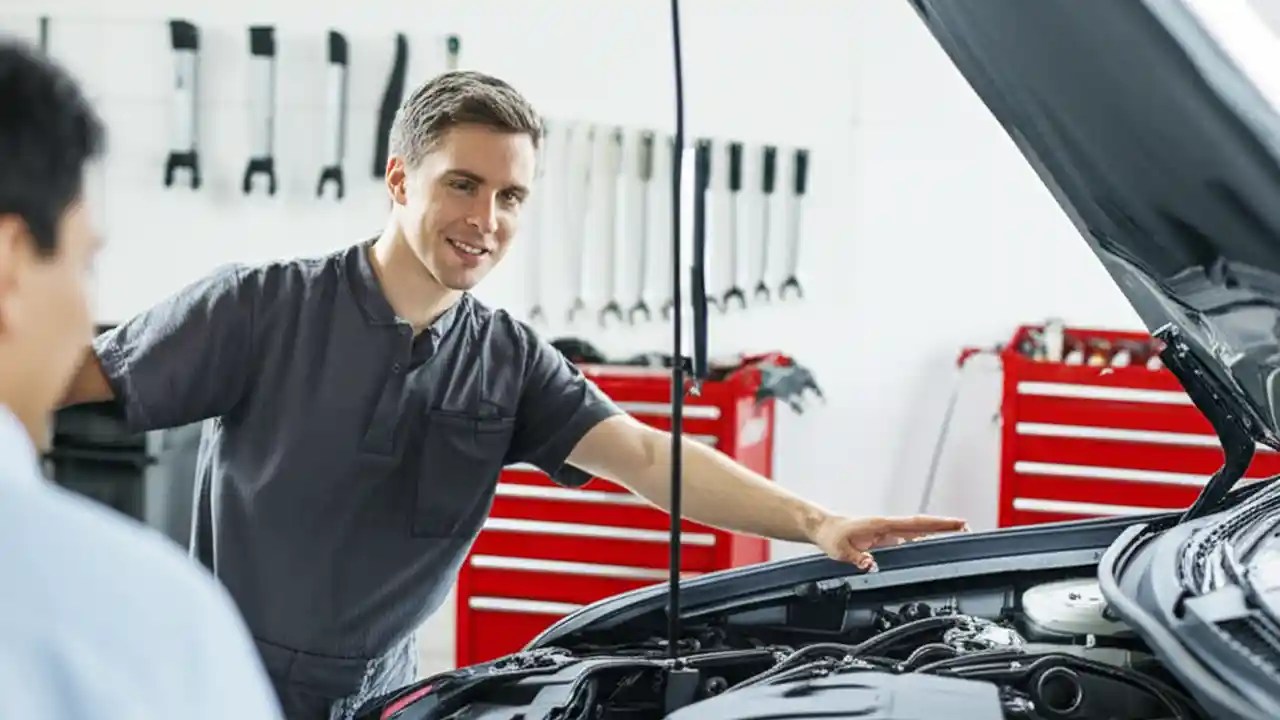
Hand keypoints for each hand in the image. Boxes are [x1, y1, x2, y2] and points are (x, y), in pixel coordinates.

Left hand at [811, 514, 968, 570]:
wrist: (823, 529)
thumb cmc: (831, 536)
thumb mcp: (840, 550)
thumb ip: (856, 557)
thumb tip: (871, 565)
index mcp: (882, 525)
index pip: (915, 524)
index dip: (937, 524)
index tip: (957, 523)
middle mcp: (888, 527)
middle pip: (922, 526)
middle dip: (944, 526)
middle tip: (967, 528)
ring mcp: (888, 533)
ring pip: (917, 531)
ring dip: (936, 532)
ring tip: (957, 535)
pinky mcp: (885, 539)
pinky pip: (908, 539)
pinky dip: (923, 540)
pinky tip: (932, 545)